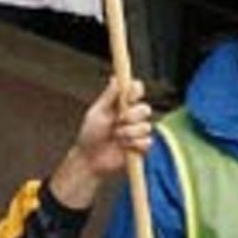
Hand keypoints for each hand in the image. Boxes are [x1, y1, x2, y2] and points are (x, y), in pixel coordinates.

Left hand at [49, 76, 152, 209]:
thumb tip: (115, 78)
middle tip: (118, 121)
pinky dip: (134, 144)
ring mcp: (138, 131)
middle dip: (131, 115)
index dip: (136, 90)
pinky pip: (147, 142)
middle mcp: (132, 116)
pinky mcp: (142, 146)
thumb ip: (108, 96)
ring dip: (128, 132)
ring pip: (145, 126)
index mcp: (122, 104)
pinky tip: (123, 147)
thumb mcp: (97, 113)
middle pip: (145, 108)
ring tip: (115, 137)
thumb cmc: (91, 134)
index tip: (131, 94)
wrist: (90, 159)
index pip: (136, 91)